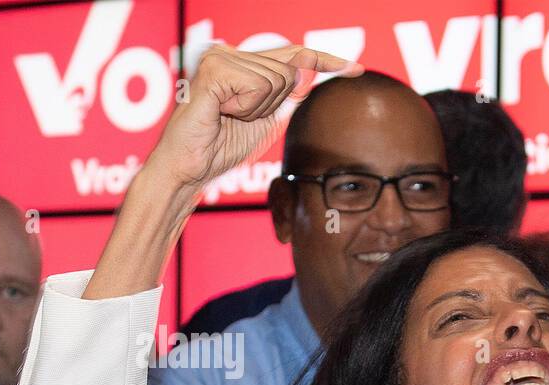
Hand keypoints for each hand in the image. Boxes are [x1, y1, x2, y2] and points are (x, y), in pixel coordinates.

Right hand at [148, 43, 361, 190]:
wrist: (190, 168)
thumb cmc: (223, 147)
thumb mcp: (267, 121)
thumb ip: (287, 97)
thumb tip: (309, 73)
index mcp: (244, 64)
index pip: (294, 55)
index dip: (328, 61)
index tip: (358, 69)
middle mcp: (231, 53)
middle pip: (290, 69)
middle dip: (275, 102)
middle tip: (240, 118)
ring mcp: (220, 57)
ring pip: (277, 78)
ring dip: (258, 108)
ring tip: (228, 116)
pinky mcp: (213, 69)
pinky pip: (258, 86)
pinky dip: (247, 107)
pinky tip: (222, 112)